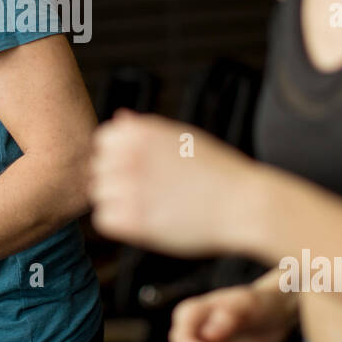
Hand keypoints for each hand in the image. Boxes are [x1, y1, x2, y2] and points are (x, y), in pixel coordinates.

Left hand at [89, 110, 257, 257]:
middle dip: (117, 180)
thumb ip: (146, 129)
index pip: (102, 141)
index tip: (144, 170)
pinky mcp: (132, 219)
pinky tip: (147, 221)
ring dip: (118, 202)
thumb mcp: (182, 137)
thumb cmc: (216, 171)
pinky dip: (121, 224)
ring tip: (152, 206)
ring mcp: (129, 186)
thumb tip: (119, 117)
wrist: (243, 205)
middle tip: (151, 192)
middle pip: (97, 169)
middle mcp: (129, 154)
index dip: (119, 158)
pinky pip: (104, 219)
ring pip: (99, 195)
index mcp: (140, 130)